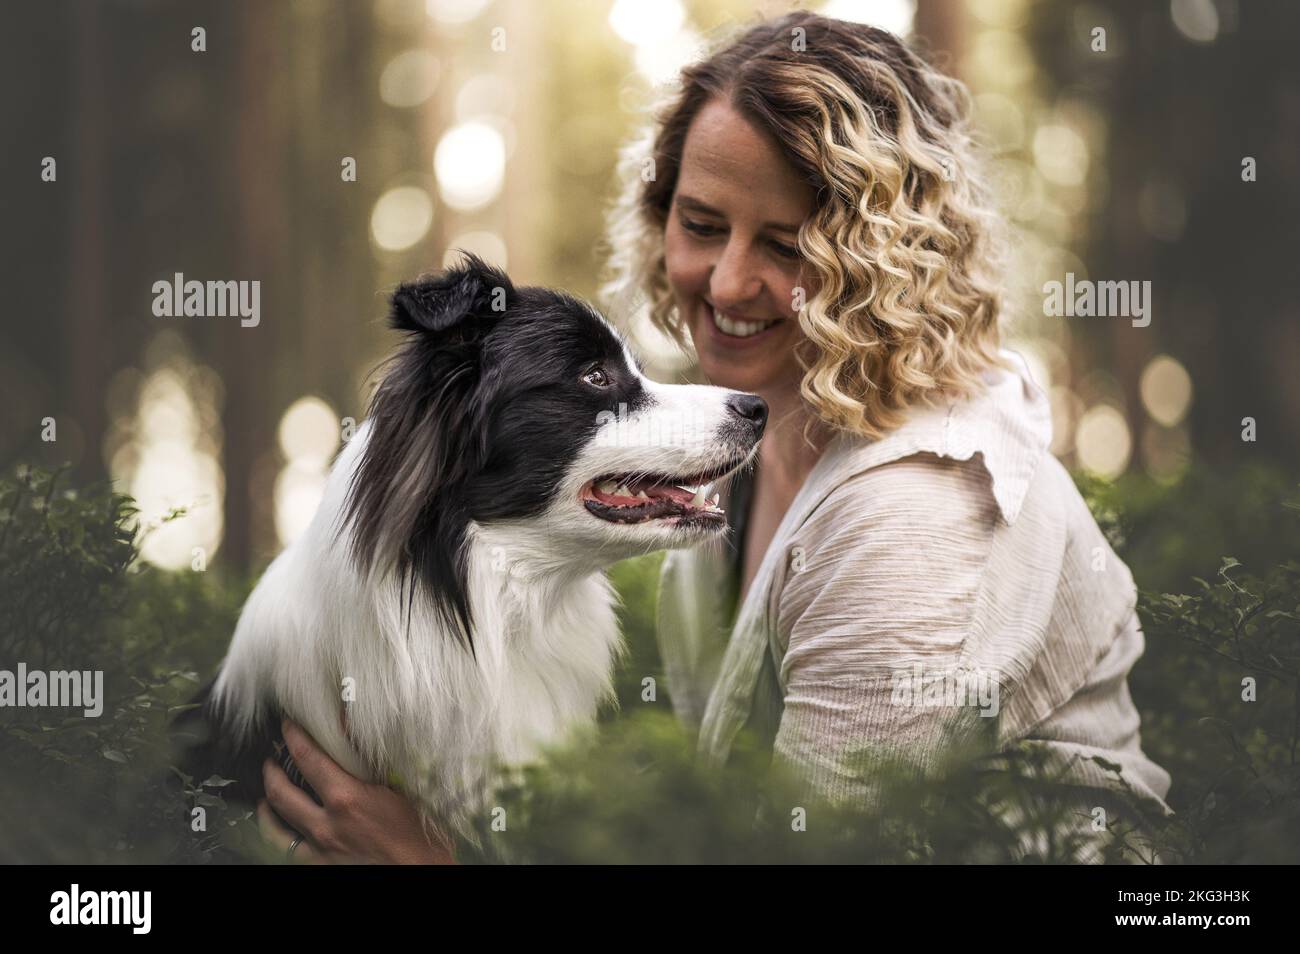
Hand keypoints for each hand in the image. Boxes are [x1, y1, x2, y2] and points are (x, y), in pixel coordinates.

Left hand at [257, 716, 455, 864]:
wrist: (421, 871)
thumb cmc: (419, 830)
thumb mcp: (401, 786)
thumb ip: (371, 756)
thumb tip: (348, 724)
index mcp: (347, 798)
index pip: (308, 759)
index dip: (294, 737)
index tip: (287, 725)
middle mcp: (327, 824)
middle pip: (282, 791)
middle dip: (272, 769)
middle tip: (272, 755)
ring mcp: (320, 849)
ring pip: (276, 822)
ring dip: (269, 797)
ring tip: (269, 784)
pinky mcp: (319, 865)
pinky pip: (284, 848)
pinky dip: (273, 830)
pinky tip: (272, 820)